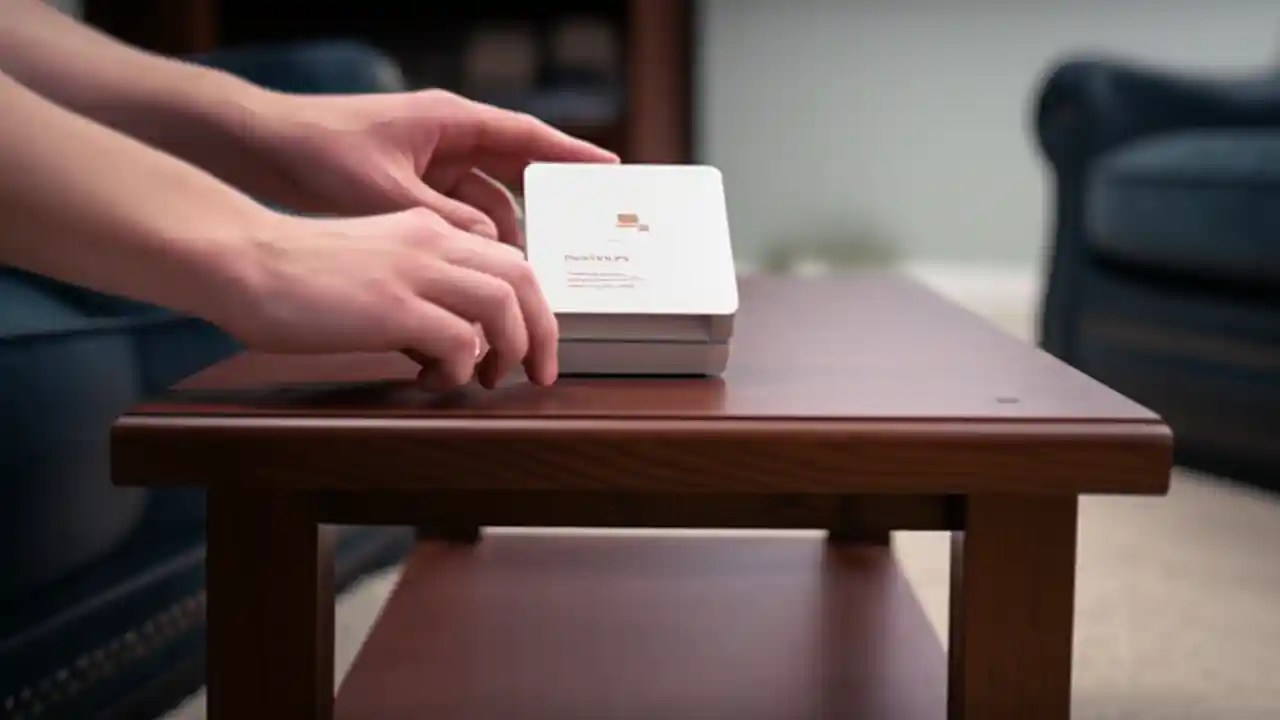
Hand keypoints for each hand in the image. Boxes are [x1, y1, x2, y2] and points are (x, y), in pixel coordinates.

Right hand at [216, 207, 556, 389]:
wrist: (242, 259)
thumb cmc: (295, 274)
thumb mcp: (373, 268)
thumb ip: (417, 294)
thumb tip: (449, 345)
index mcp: (427, 229)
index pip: (508, 260)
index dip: (530, 306)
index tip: (527, 342)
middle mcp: (431, 242)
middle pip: (523, 278)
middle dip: (543, 332)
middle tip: (539, 373)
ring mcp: (414, 271)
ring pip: (504, 304)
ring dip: (510, 351)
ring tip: (486, 379)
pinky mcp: (393, 307)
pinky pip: (460, 341)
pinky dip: (458, 370)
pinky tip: (429, 380)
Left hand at [253, 89, 617, 244]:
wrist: (260, 148)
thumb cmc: (320, 152)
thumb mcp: (389, 191)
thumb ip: (447, 220)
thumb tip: (494, 249)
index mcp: (449, 122)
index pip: (526, 137)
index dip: (570, 155)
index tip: (609, 169)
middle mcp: (447, 138)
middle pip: (513, 173)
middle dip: (541, 207)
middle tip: (573, 238)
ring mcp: (430, 163)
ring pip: (485, 203)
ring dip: (499, 238)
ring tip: (518, 278)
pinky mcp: (411, 187)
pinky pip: (458, 215)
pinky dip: (469, 242)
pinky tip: (475, 274)